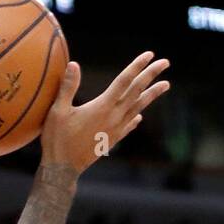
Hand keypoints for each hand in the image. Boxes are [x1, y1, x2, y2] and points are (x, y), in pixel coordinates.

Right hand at [40, 51, 170, 172]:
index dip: (136, 66)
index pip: (123, 81)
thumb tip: (73, 64)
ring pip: (138, 107)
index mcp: (102, 107)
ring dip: (152, 95)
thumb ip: (67, 87)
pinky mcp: (112, 140)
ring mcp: (115, 129)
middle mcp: (113, 117)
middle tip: (165, 62)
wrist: (63, 169)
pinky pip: (129, 126)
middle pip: (136, 91)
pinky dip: (136, 118)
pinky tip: (139, 116)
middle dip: (151, 75)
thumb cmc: (58, 139)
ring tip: (166, 85)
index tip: (149, 54)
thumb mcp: (58, 111)